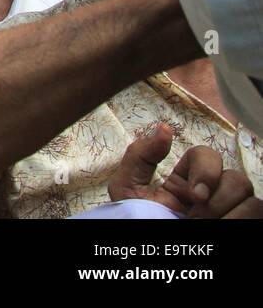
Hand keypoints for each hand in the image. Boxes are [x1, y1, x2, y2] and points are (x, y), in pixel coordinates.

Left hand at [109, 125, 262, 217]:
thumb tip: (164, 128)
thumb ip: (140, 156)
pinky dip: (240, 220)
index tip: (194, 194)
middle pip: (235, 176)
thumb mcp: (128, 187)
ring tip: (202, 226)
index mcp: (185, 178)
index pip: (206, 155)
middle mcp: (211, 191)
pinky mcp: (239, 222)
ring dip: (226, 211)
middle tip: (196, 215)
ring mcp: (228, 210)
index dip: (206, 169)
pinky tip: (219, 228)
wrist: (145, 249)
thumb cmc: (136, 218)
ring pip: (250, 196)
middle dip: (218, 196)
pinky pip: (257, 212)